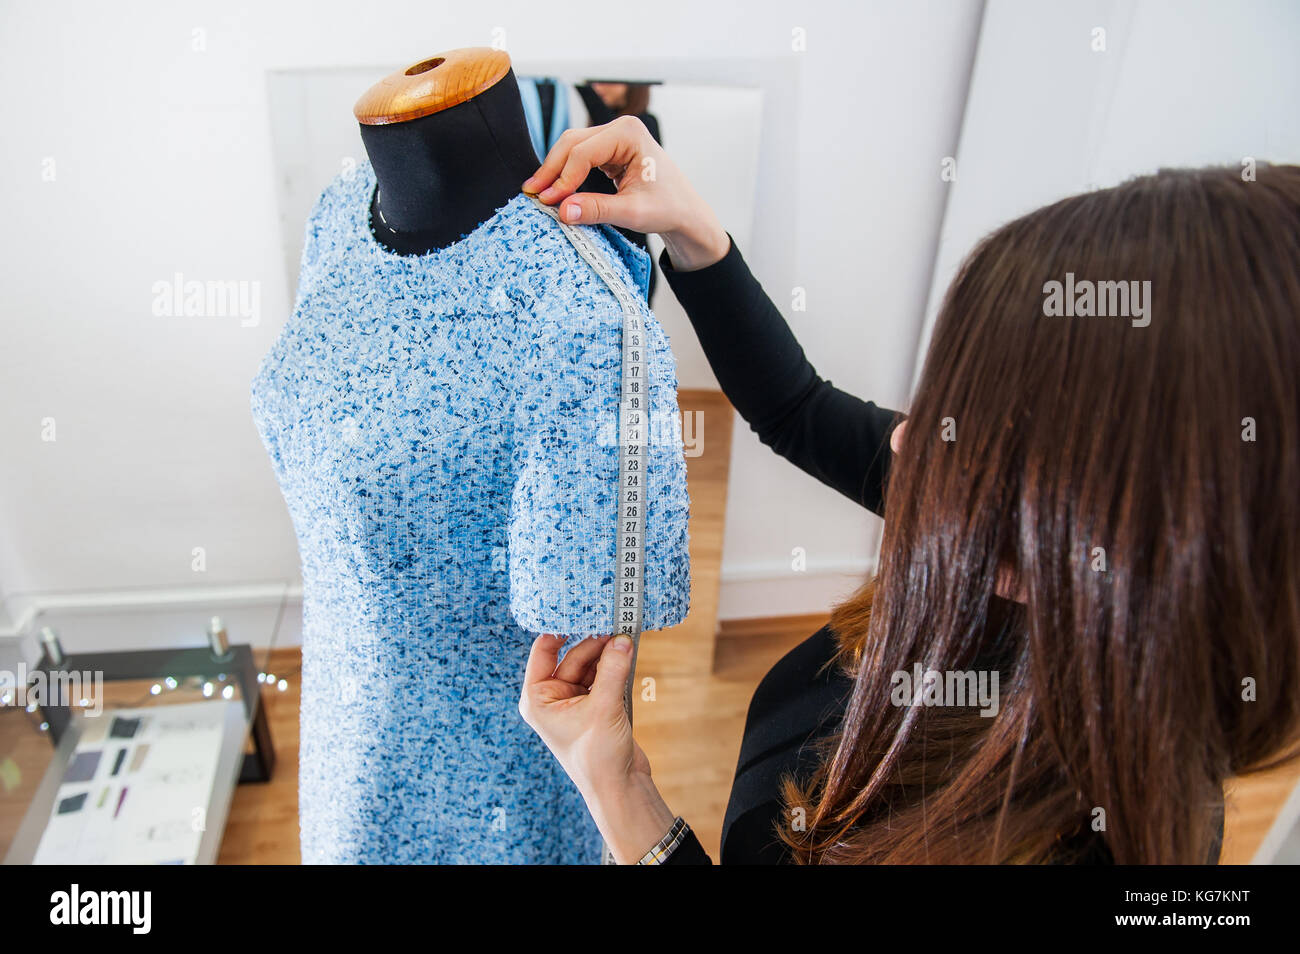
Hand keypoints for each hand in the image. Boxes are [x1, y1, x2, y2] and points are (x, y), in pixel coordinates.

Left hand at [519, 633, 674, 862]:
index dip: (560, 630)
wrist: (620, 789)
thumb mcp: (604, 707)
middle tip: (617, 626)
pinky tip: (629, 654)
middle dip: (595, 643)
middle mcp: (553, 699)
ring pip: (591, 665)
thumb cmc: (599, 757)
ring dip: (608, 654)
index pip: (543, 652)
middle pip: (573, 656)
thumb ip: (613, 670)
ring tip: (626, 637)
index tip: (578, 610)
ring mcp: (575, 703)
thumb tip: (622, 639)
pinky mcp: (596, 707)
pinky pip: (603, 677)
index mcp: (538, 699)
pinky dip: (615, 667)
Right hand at [522, 115, 730, 271]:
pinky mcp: (608, 150)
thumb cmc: (667, 208)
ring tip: (539, 192)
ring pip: (571, 148)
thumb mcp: (632, 212)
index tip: (547, 200)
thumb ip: (597, 210)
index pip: (584, 152)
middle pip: (572, 143)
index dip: (562, 177)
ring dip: (555, 170)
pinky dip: (564, 173)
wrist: (684, 211)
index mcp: (629, 133)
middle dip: (552, 169)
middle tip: (533, 194)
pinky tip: (554, 189)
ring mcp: (613, 137)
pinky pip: (578, 157)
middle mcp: (620, 128)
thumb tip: (562, 211)